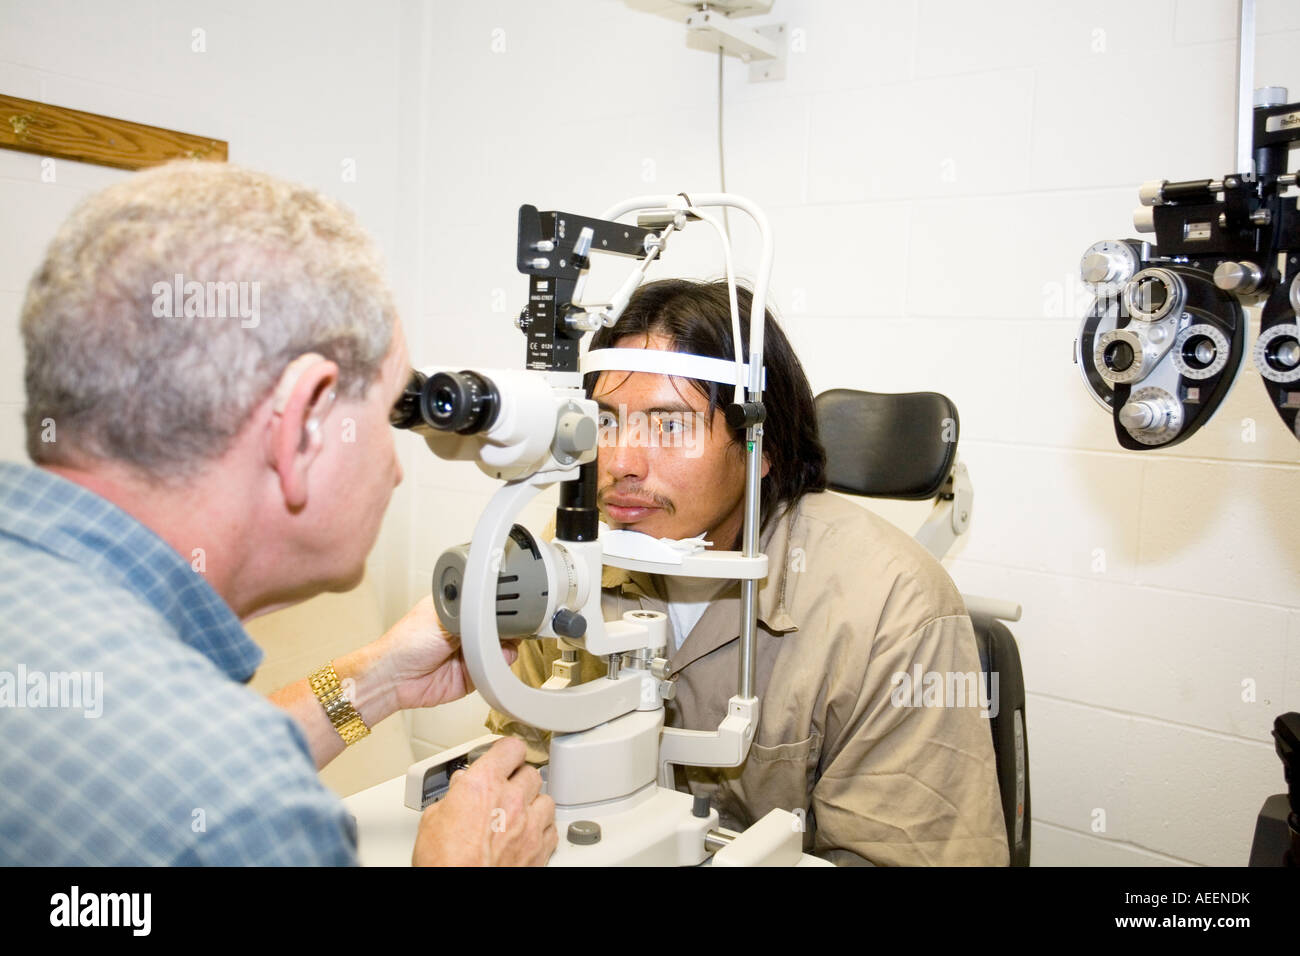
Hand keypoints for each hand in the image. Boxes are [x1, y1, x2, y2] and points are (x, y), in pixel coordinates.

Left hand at [373, 595, 520, 711]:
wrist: (396, 678)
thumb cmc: (406, 643)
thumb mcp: (443, 618)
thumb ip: (472, 614)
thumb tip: (497, 611)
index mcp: (458, 608)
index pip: (488, 601)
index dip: (498, 603)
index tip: (508, 604)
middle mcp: (467, 629)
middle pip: (500, 624)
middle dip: (505, 625)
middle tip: (502, 626)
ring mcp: (472, 651)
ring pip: (504, 646)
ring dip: (503, 645)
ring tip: (492, 643)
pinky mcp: (475, 672)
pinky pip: (496, 668)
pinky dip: (498, 665)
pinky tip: (487, 658)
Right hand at [411, 737, 556, 865]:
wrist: (457, 891)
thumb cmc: (443, 862)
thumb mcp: (432, 820)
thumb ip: (451, 797)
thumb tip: (457, 790)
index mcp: (483, 784)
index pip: (511, 748)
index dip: (506, 751)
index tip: (503, 756)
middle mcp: (511, 800)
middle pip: (530, 772)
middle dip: (518, 778)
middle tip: (504, 788)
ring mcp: (529, 825)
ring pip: (546, 798)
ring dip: (533, 803)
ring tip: (518, 812)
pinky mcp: (539, 849)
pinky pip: (552, 828)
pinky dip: (542, 829)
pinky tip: (528, 833)